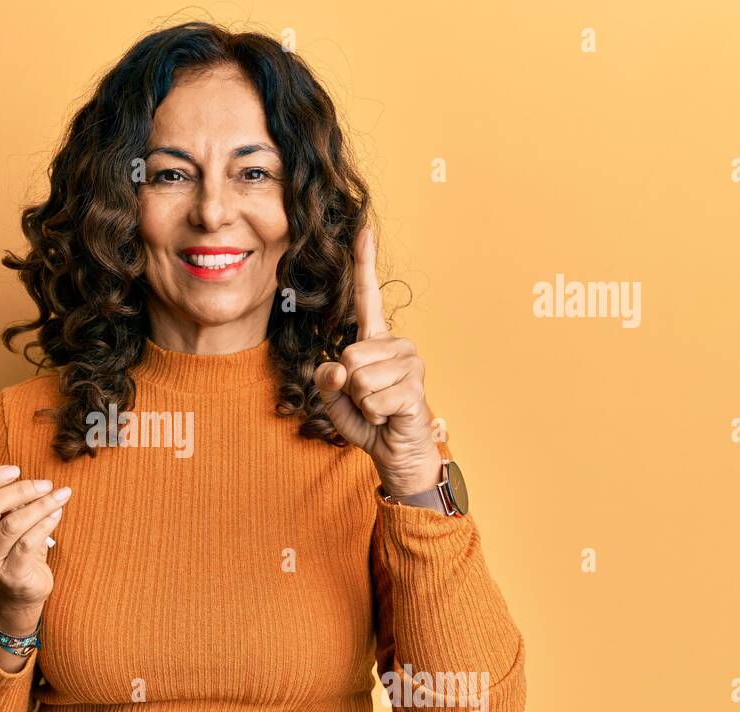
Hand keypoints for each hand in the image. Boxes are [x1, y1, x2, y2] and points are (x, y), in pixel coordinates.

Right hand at [0, 465, 70, 633]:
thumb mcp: (4, 519)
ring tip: (58, 496)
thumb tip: (27, 478)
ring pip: (11, 524)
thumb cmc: (14, 546)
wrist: (20, 588)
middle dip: (20, 490)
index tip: (16, 470)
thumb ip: (6, 499)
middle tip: (45, 484)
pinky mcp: (9, 575)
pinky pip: (27, 543)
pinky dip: (45, 523)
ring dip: (39, 505)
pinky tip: (56, 513)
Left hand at [313, 226, 442, 496]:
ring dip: (360, 402)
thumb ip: (325, 378)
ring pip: (358, 378)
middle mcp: (397, 344)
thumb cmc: (367, 420)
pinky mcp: (414, 387)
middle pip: (348, 355)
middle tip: (366, 399)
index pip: (368, 297)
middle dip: (347, 386)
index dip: (364, 265)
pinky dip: (372, 415)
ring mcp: (410, 363)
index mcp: (375, 340)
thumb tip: (340, 368)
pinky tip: (387, 416)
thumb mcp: (335, 398)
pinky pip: (373, 398)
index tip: (363, 231)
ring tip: (378, 408)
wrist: (396, 452)